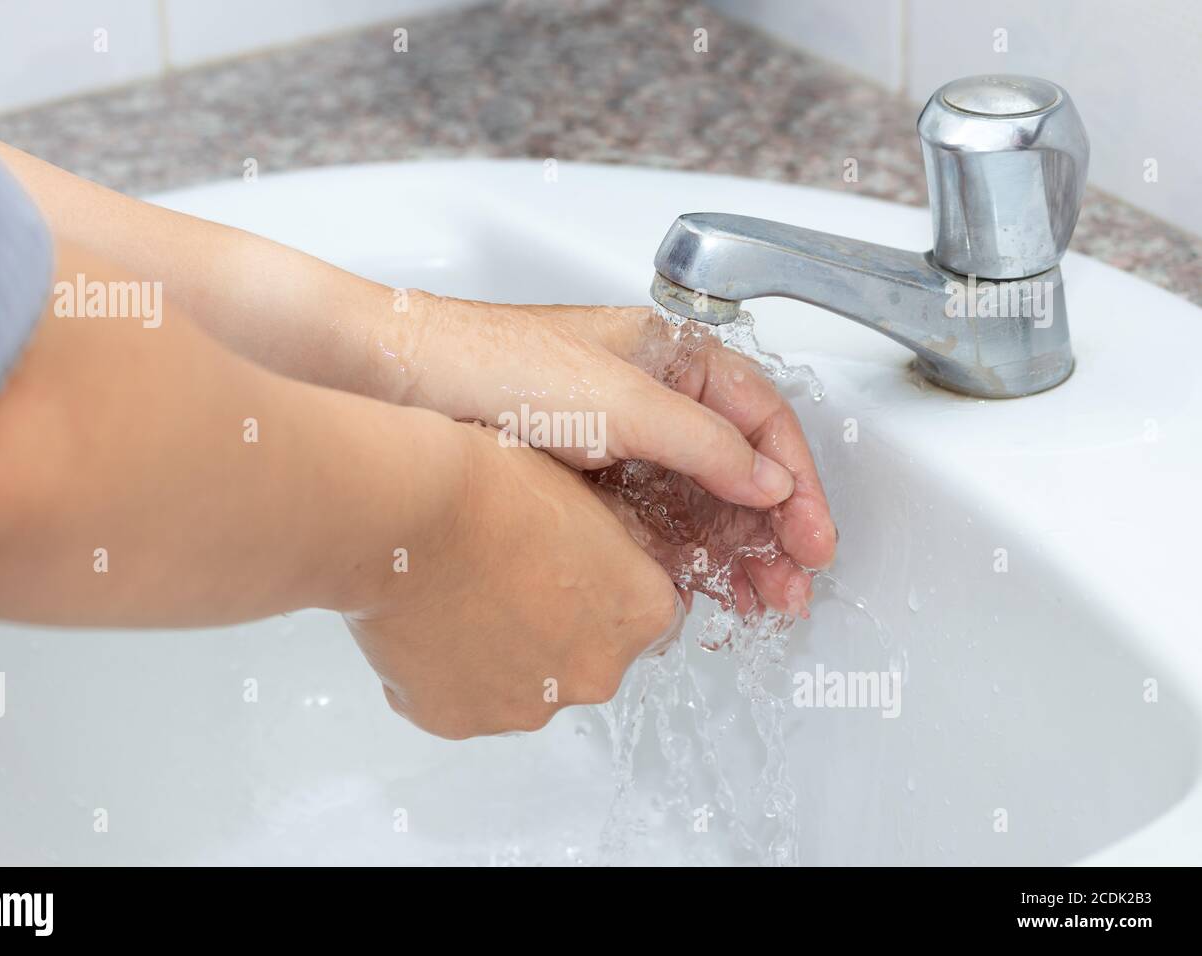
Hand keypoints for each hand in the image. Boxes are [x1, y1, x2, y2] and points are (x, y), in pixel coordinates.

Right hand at [343, 421, 683, 739]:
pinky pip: (461, 698)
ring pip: (523, 684)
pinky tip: (426, 619)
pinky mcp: (458, 720)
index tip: (566, 562)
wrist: (405, 513)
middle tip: (506, 575)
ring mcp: (526, 707)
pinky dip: (446, 670)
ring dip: (501, 651)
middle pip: (585, 657)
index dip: (604, 585)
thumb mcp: (585, 494)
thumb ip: (616, 543)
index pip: (644, 613)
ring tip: (458, 595)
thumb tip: (616, 557)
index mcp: (641, 612)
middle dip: (555, 625)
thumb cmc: (492, 485)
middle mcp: (596, 674)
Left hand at [372, 296, 835, 613]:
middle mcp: (656, 399)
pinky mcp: (590, 482)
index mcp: (674, 358)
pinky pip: (656, 522)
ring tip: (760, 603)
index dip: (797, 480)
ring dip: (736, 551)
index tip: (814, 537)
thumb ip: (703, 444)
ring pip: (700, 501)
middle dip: (773, 529)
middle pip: (738, 469)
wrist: (406, 383)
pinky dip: (686, 556)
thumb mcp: (619, 402)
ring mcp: (622, 442)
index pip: (762, 420)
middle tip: (792, 588)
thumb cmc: (499, 364)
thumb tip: (771, 484)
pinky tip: (703, 589)